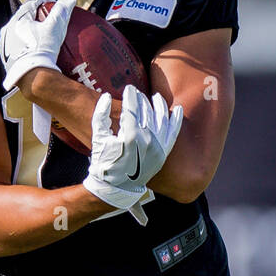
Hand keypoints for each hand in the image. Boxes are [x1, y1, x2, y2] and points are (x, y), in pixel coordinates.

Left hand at [0, 0, 75, 93]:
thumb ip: (62, 11)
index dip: (45, 4)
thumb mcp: (55, 27)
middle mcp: (7, 30)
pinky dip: (25, 49)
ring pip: (19, 35)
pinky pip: (17, 50)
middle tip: (49, 27)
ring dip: (29, 35)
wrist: (31, 77)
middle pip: (24, 21)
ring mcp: (5, 46)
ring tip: (42, 42)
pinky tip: (35, 54)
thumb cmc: (43, 48)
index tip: (54, 9)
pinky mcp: (6, 60)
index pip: (32, 5)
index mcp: (17, 19)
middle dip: (36, 21)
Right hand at [84, 84, 182, 198]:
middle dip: (141, 99)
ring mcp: (157, 148)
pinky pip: (173, 133)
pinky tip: (178, 109)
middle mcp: (147, 141)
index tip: (129, 88)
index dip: (130, 95)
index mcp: (130, 136)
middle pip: (146, 112)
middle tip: (136, 93)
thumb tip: (107, 96)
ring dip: (159, 105)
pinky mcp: (163, 154)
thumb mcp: (98, 137)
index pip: (133, 108)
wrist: (116, 187)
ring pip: (161, 119)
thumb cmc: (104, 162)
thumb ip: (100, 115)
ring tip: (156, 97)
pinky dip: (176, 120)